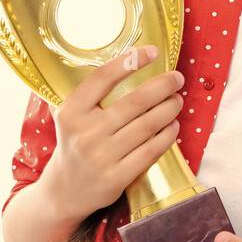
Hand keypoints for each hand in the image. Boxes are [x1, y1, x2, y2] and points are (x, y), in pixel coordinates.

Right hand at [40, 45, 184, 220]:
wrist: (64, 190)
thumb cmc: (75, 144)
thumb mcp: (71, 117)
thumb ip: (91, 94)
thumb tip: (131, 61)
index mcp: (70, 111)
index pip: (102, 78)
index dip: (130, 61)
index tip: (152, 51)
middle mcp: (84, 133)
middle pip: (134, 101)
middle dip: (163, 86)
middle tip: (177, 78)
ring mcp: (100, 157)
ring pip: (147, 125)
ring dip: (169, 109)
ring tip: (177, 100)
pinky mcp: (116, 178)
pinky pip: (151, 151)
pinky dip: (167, 135)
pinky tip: (173, 125)